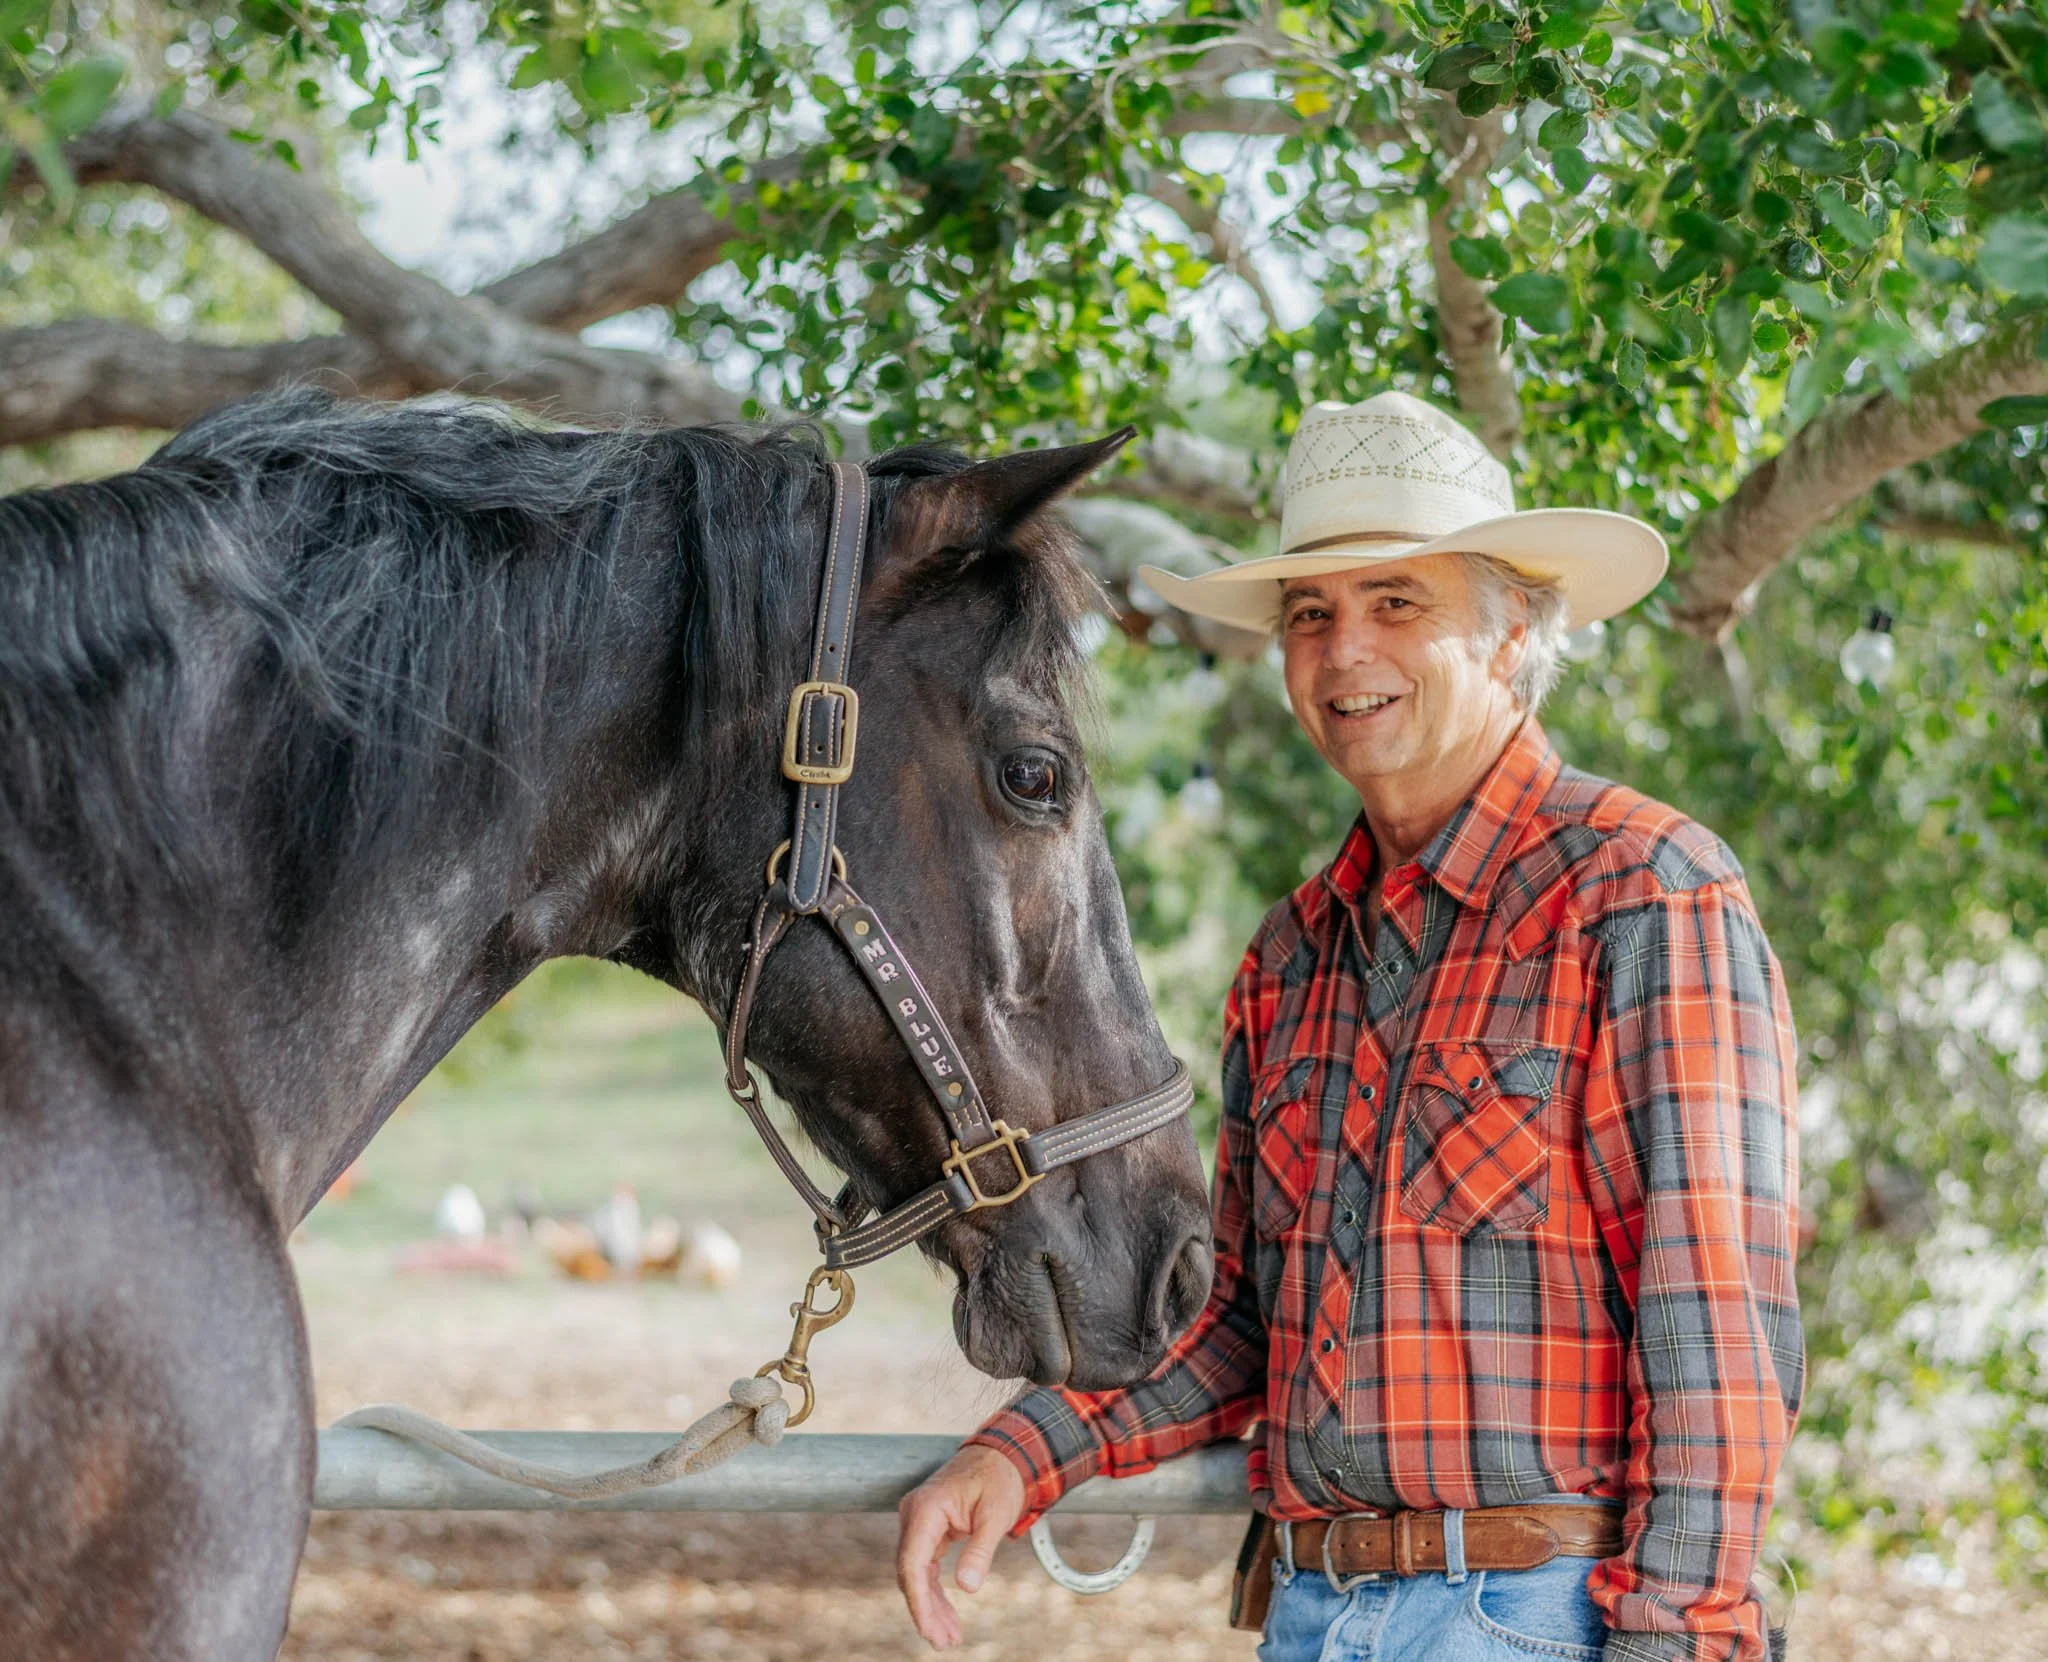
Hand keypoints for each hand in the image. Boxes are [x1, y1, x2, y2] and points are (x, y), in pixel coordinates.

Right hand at [895, 1444, 1026, 1647]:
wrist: (1001, 1455)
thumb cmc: (999, 1480)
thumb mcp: (996, 1515)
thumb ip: (980, 1550)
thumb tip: (967, 1588)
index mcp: (926, 1508)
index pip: (912, 1563)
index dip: (918, 1601)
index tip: (929, 1630)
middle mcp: (914, 1514)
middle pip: (910, 1572)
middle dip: (925, 1610)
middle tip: (943, 1642)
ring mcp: (918, 1521)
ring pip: (916, 1573)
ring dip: (930, 1605)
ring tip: (949, 1636)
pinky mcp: (927, 1529)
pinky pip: (925, 1565)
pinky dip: (934, 1590)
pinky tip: (946, 1614)